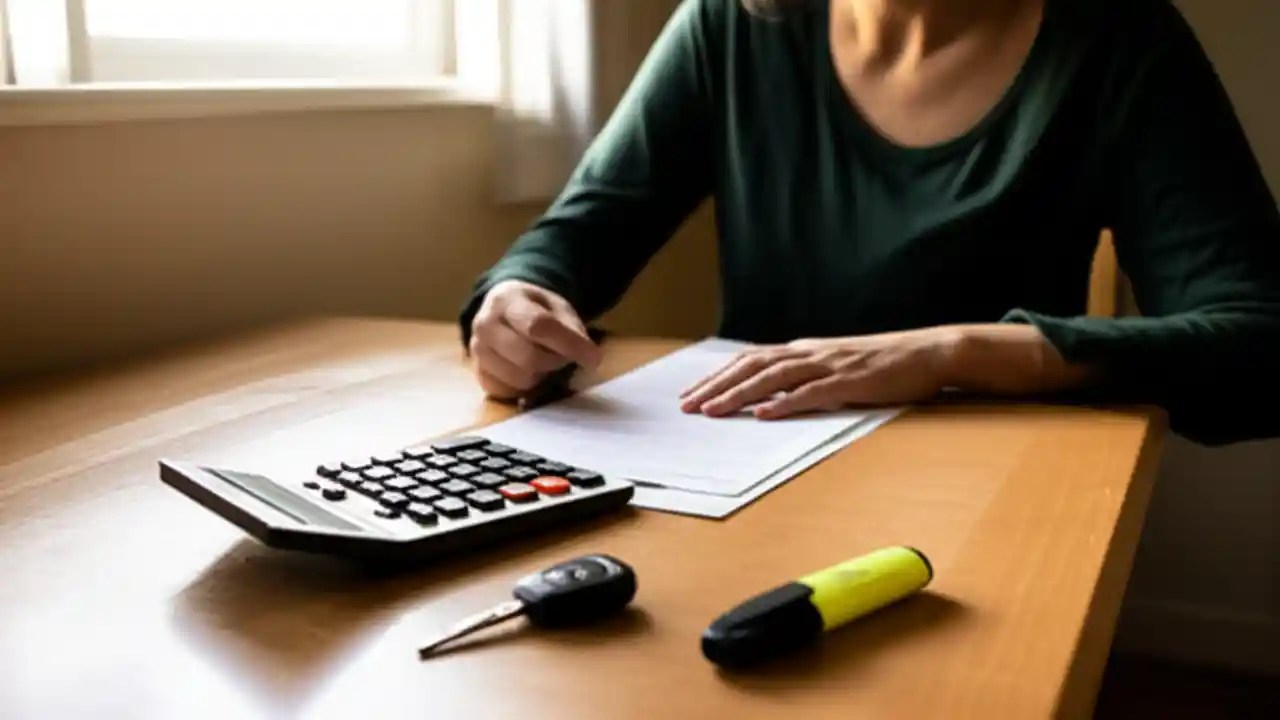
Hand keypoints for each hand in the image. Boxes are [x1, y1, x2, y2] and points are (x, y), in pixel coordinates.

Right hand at [470, 280, 601, 399]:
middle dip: (555, 362)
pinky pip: (509, 392)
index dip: (569, 345)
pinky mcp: (479, 374)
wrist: (501, 308)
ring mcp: (478, 353)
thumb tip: (589, 358)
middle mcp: (485, 326)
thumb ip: (572, 329)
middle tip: (564, 356)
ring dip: (542, 376)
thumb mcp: (557, 307)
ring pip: (520, 380)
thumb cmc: (534, 308)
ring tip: (544, 361)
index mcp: (507, 301)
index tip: (594, 357)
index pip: (538, 326)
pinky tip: (529, 371)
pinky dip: (526, 387)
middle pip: (529, 359)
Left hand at [680, 330, 958, 419]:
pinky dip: (785, 402)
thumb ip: (804, 376)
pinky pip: (812, 392)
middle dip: (716, 387)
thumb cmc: (882, 364)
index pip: (749, 361)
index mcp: (803, 350)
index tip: (691, 395)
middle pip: (751, 367)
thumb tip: (770, 396)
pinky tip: (765, 414)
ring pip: (773, 378)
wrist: (927, 352)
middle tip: (687, 406)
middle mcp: (809, 353)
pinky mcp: (850, 382)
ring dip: (740, 395)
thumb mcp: (834, 365)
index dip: (717, 377)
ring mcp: (829, 365)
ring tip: (713, 410)